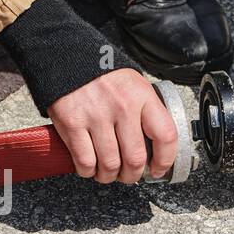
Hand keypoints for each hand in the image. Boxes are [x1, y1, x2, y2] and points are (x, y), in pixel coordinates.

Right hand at [47, 68, 177, 183]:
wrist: (68, 56)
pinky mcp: (73, 124)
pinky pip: (85, 161)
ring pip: (109, 165)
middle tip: (128, 176)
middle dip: (132, 175)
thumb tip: (154, 146)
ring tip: (107, 173)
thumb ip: (145, 110)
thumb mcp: (133, 84)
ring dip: (109, 176)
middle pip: (135, 158)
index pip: (165, 136)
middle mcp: (122, 107)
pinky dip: (87, 172)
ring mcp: (96, 116)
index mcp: (142, 96)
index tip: (158, 170)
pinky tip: (89, 168)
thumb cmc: (102, 74)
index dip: (165, 161)